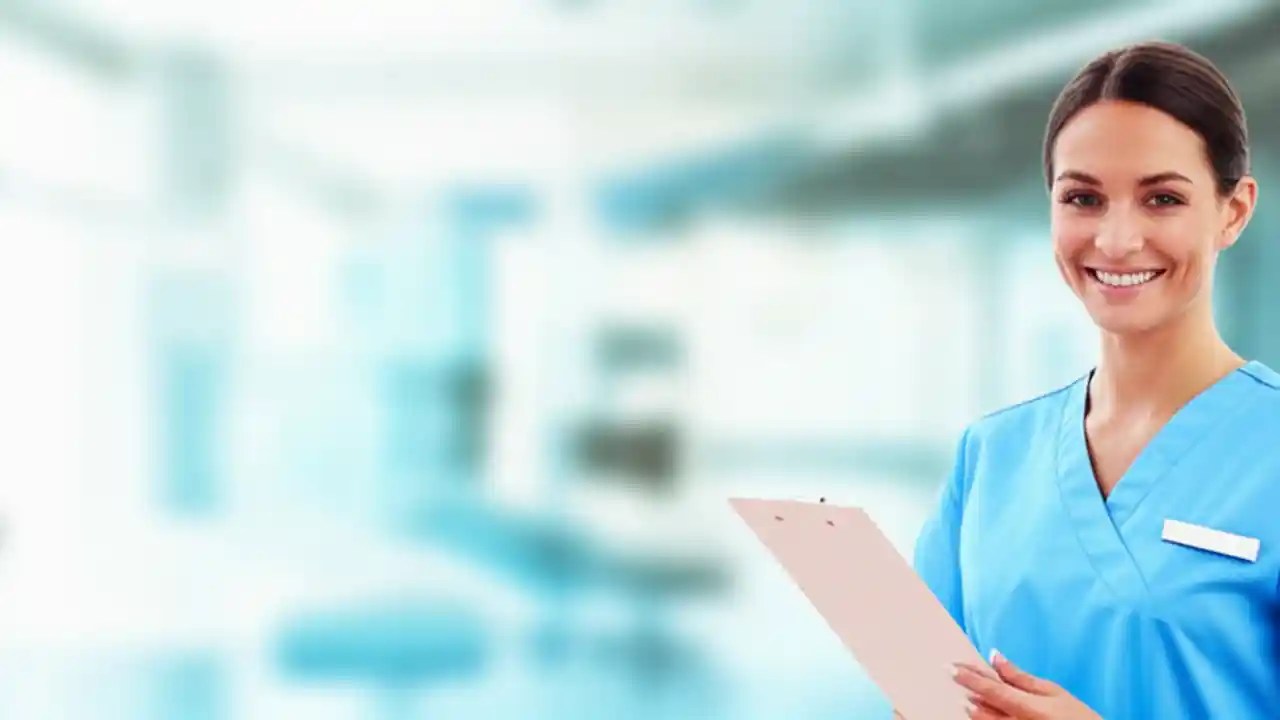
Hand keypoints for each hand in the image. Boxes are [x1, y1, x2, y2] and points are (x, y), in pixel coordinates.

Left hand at [952, 650, 1102, 718]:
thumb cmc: (1077, 717)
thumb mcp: (1053, 692)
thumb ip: (1020, 676)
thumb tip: (995, 657)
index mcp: (1027, 708)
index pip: (990, 690)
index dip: (968, 678)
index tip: (950, 667)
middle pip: (981, 708)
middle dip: (967, 692)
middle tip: (954, 676)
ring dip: (973, 709)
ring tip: (967, 697)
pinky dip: (984, 719)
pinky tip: (979, 711)